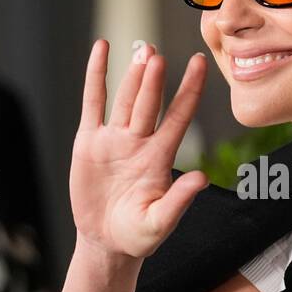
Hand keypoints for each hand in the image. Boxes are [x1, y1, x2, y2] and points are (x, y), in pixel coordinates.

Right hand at [69, 40, 208, 259]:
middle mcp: (140, 142)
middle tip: (157, 55)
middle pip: (149, 104)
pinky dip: (96, 76)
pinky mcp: (89, 141)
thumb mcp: (160, 222)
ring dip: (133, 75)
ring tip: (142, 49)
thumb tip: (202, 178)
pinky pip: (93, 103)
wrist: (106, 242)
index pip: (178, 117)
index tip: (200, 63)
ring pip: (124, 99)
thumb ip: (179, 200)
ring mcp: (114, 139)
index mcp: (160, 158)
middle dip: (154, 80)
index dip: (189, 90)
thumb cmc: (138, 235)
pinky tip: (102, 50)